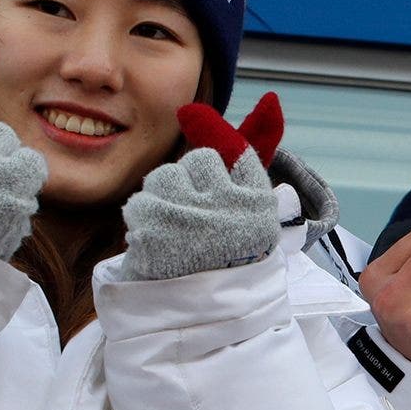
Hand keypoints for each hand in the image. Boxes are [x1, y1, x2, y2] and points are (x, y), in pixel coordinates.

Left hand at [121, 93, 286, 279]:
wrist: (208, 310)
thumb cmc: (231, 247)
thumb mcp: (252, 203)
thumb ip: (252, 151)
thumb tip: (271, 99)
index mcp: (258, 204)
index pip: (236, 154)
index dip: (220, 163)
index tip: (212, 185)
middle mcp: (229, 209)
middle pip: (197, 160)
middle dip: (191, 181)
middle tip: (198, 215)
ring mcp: (191, 221)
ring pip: (164, 177)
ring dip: (164, 198)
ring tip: (179, 228)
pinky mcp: (155, 234)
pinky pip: (138, 203)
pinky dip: (144, 219)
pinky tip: (160, 239)